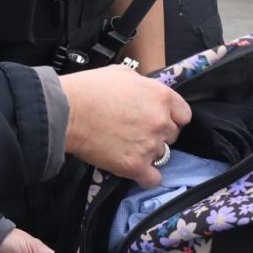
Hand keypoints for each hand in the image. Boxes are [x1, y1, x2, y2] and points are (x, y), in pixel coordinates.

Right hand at [60, 66, 191, 188]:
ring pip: (161, 155)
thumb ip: (142, 85)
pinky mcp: (135, 166)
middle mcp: (161, 121)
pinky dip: (145, 177)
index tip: (159, 120)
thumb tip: (143, 91)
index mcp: (161, 96)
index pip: (183, 115)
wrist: (68, 111)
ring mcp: (150, 145)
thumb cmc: (90, 89)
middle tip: (135, 132)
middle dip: (157, 134)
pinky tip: (135, 169)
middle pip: (172, 136)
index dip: (171, 118)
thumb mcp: (122, 73)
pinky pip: (152, 179)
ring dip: (147, 153)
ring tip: (126, 147)